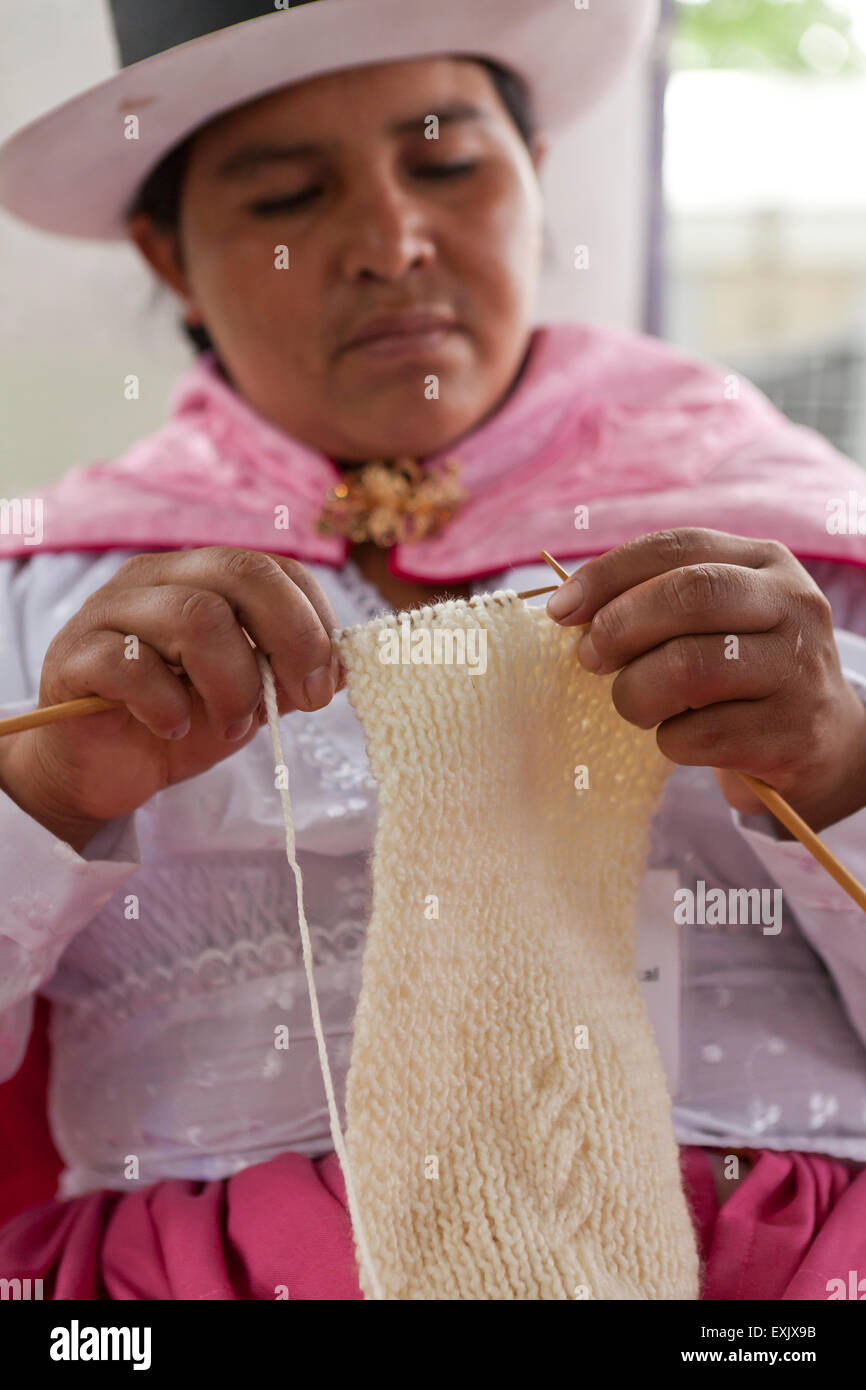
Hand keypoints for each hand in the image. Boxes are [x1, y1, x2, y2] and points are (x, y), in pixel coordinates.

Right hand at [0, 548, 344, 850]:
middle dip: (290, 640)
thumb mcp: (250, 695)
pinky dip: (167, 706)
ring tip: (231, 725)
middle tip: (303, 700)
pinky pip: (131, 665)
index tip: (327, 681)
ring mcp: (109, 611)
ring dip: (232, 683)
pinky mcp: (74, 657)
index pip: (274, 567)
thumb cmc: (176, 719)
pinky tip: (171, 729)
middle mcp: (156, 578)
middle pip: (240, 572)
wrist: (101, 768)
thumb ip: (290, 673)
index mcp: (202, 576)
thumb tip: (345, 665)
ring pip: (195, 617)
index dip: (313, 620)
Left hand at [546, 528, 865, 832]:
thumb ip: (656, 602)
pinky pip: (703, 734)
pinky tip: (679, 738)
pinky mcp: (794, 733)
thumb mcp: (714, 622)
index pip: (678, 546)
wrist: (822, 745)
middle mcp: (793, 605)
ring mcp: (800, 669)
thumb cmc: (740, 675)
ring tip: (634, 705)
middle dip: (621, 626)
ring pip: (691, 667)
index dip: (608, 573)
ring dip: (637, 692)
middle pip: (691, 594)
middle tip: (590, 659)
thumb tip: (569, 610)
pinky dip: (671, 741)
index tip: (560, 610)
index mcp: (765, 562)